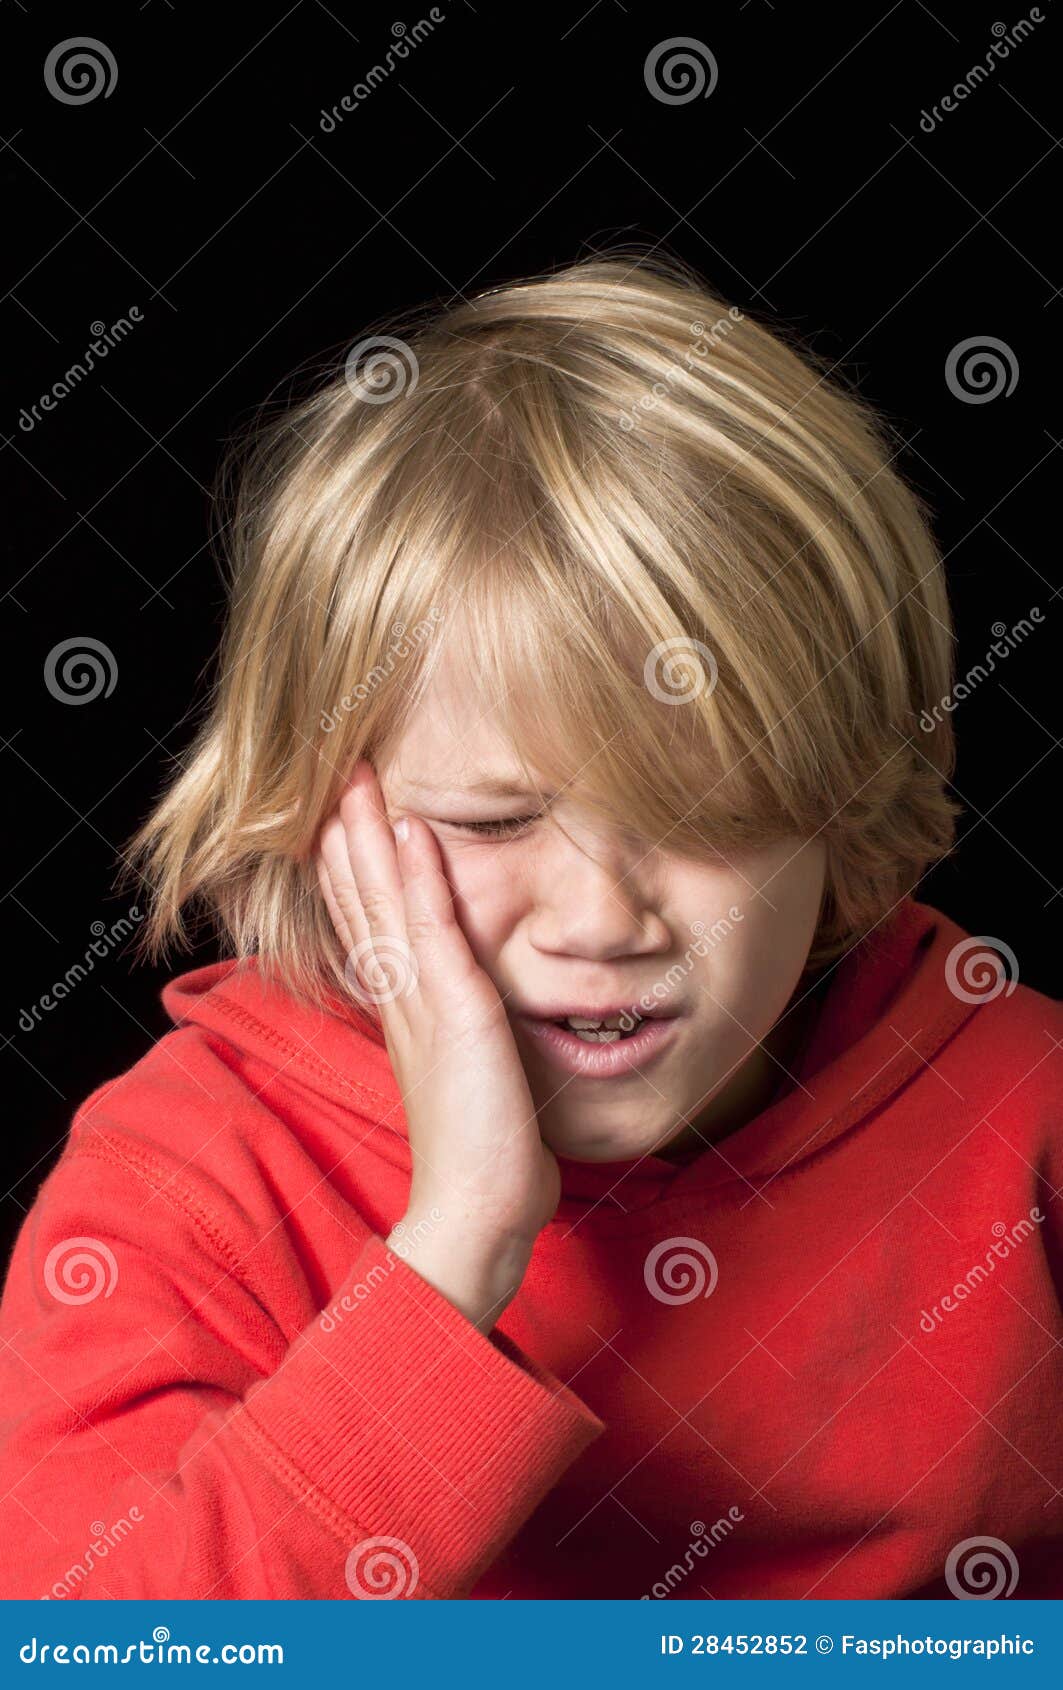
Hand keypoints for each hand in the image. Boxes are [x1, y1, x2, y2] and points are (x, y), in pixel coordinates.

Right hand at [316, 761, 560, 1332]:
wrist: (477, 1212)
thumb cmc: (484, 1154)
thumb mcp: (469, 1076)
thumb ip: (461, 1037)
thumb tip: (471, 1011)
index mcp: (403, 1014)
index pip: (370, 925)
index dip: (354, 870)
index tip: (342, 820)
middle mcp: (401, 1002)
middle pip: (364, 903)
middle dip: (349, 837)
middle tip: (337, 776)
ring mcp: (422, 1004)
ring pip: (386, 904)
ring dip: (369, 837)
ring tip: (357, 780)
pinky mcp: (455, 1012)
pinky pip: (432, 929)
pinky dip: (419, 876)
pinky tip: (409, 830)